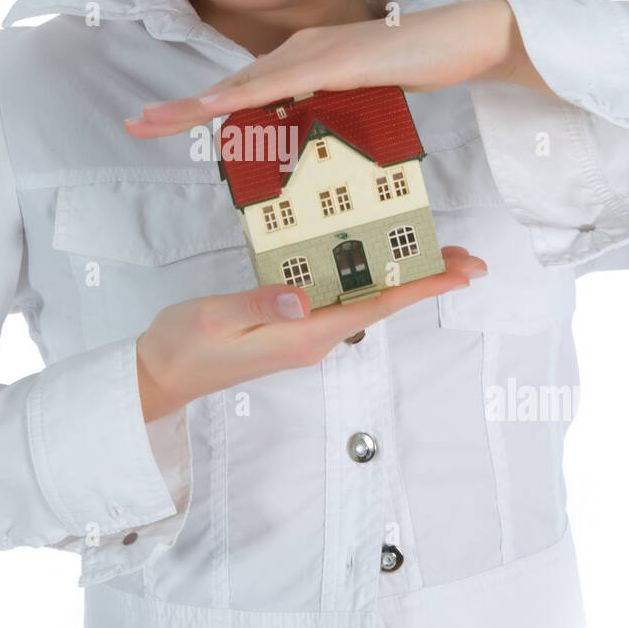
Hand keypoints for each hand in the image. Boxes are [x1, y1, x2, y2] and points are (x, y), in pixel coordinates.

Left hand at [125, 0, 515, 137]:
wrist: (467, 39)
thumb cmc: (420, 67)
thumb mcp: (366, 98)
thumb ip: (336, 109)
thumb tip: (316, 135)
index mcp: (306, 59)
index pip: (245, 89)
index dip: (203, 106)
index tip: (165, 121)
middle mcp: (302, 49)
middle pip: (231, 84)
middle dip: (182, 106)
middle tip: (136, 123)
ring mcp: (318, 51)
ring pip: (245, 84)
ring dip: (197, 104)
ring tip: (155, 121)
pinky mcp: (340, 60)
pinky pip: (283, 83)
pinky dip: (244, 96)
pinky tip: (213, 108)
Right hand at [135, 245, 487, 420]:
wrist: (160, 374)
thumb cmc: (185, 344)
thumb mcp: (217, 317)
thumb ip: (260, 303)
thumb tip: (302, 297)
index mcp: (303, 335)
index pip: (376, 306)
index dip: (422, 285)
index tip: (462, 271)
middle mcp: (313, 337)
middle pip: (381, 302)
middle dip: (425, 279)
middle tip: (468, 257)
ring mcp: (303, 333)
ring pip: (364, 299)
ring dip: (400, 278)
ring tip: (434, 253)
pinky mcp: (289, 327)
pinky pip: (338, 298)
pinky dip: (365, 277)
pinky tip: (372, 261)